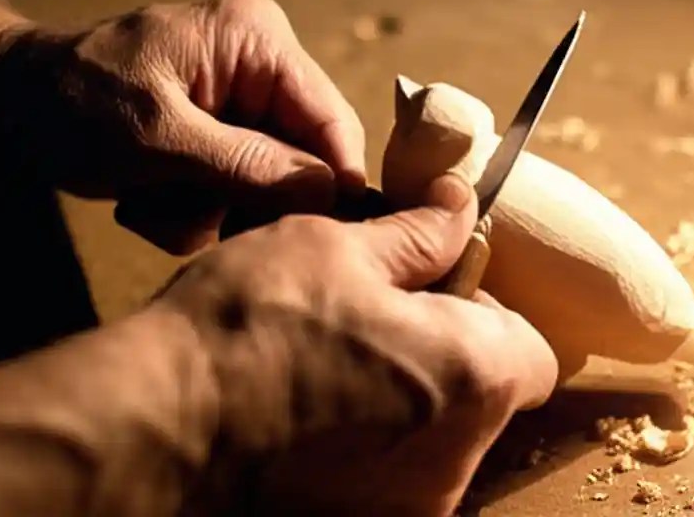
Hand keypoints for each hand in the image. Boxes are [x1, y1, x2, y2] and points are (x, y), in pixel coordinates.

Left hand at [0, 0, 364, 252]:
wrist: (7, 100)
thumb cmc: (70, 103)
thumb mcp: (157, 140)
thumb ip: (247, 165)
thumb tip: (330, 192)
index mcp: (257, 39)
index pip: (332, 120)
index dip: (334, 185)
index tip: (317, 241)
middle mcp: (260, 61)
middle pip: (302, 158)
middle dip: (242, 198)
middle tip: (184, 211)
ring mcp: (239, 95)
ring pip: (266, 183)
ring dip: (206, 209)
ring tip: (148, 200)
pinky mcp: (219, 127)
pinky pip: (234, 185)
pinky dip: (190, 206)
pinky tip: (144, 197)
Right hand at [153, 173, 557, 515]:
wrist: (159, 427)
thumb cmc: (250, 326)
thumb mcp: (336, 248)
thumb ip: (419, 235)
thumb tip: (460, 207)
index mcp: (473, 375)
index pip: (534, 351)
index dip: (488, 314)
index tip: (432, 293)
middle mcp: (456, 459)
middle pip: (483, 400)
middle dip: (440, 357)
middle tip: (364, 322)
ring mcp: (407, 507)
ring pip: (433, 442)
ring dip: (400, 404)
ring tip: (323, 368)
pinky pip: (386, 479)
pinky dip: (361, 449)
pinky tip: (303, 417)